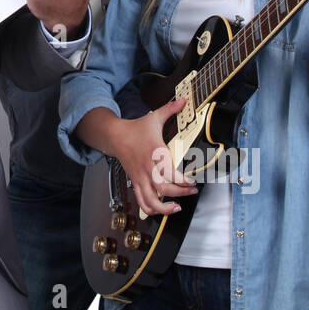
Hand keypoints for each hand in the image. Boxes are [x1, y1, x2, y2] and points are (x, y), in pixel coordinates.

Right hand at [107, 97, 194, 215]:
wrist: (115, 136)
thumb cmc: (135, 129)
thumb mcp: (154, 118)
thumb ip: (170, 109)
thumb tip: (182, 100)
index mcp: (154, 153)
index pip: (170, 173)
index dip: (183, 181)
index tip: (193, 181)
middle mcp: (147, 168)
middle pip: (164, 190)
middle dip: (180, 194)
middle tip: (191, 191)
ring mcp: (140, 177)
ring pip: (151, 201)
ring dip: (165, 209)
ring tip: (176, 208)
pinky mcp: (135, 182)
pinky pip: (142, 201)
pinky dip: (151, 209)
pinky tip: (162, 209)